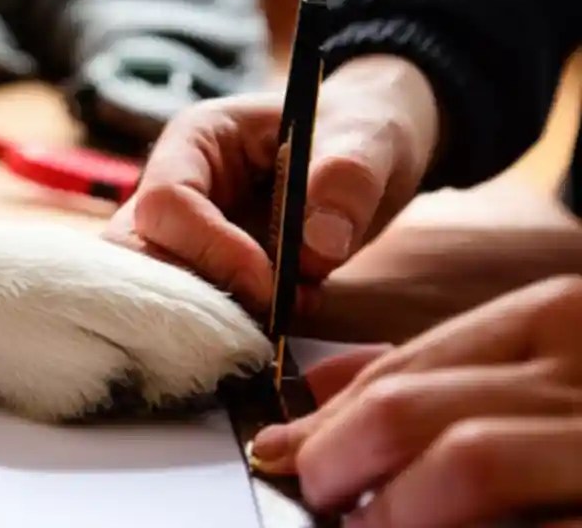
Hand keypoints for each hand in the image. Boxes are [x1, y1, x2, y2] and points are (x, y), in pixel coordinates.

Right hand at [104, 53, 440, 313]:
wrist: (369, 158)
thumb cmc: (360, 129)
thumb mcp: (370, 139)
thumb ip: (348, 180)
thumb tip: (320, 245)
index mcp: (197, 141)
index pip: (165, 201)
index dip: (208, 247)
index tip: (269, 283)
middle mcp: (174, 190)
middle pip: (139, 253)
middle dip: (197, 293)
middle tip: (268, 311)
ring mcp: (183, 237)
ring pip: (156, 290)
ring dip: (216, 315)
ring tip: (285, 311)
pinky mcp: (206, 275)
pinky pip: (195, 313)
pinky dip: (236, 326)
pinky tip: (289, 315)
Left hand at [250, 276, 581, 526]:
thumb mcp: (543, 361)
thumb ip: (439, 370)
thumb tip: (316, 391)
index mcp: (552, 319)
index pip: (401, 367)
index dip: (322, 420)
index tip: (275, 454)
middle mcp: (578, 368)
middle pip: (409, 407)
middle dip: (335, 459)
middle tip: (314, 496)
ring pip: (464, 463)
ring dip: (393, 508)